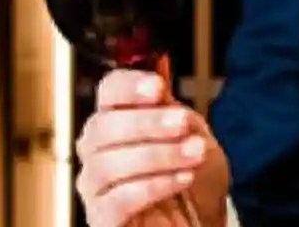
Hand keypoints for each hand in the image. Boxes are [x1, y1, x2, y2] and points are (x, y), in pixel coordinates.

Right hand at [75, 62, 229, 226]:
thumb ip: (177, 114)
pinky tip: (182, 178)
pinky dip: (153, 186)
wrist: (202, 219)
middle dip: (146, 123)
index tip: (158, 86)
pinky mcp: (103, 220)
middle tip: (182, 123)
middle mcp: (97, 150)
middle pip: (103, 126)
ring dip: (157, 155)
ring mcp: (95, 187)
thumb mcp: (196, 137)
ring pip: (108, 164)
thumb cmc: (193, 175)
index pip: (108, 91)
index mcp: (118, 118)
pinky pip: (117, 201)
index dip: (129, 86)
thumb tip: (160, 89)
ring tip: (194, 154)